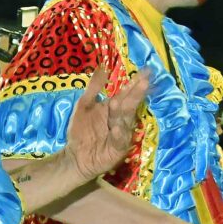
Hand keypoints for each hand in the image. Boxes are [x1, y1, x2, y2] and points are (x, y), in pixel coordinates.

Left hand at [62, 68, 151, 185]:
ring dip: (124, 112)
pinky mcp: (118, 149)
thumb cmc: (81, 130)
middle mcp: (120, 119)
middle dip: (136, 94)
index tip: (146, 71)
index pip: (126, 93)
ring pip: (125, 121)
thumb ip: (94, 88)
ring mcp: (121, 134)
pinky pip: (119, 141)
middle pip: (129, 105)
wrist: (76, 156)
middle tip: (145, 82)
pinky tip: (117, 128)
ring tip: (120, 102)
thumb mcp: (84, 105)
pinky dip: (119, 135)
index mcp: (114, 108)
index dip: (135, 82)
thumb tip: (103, 68)